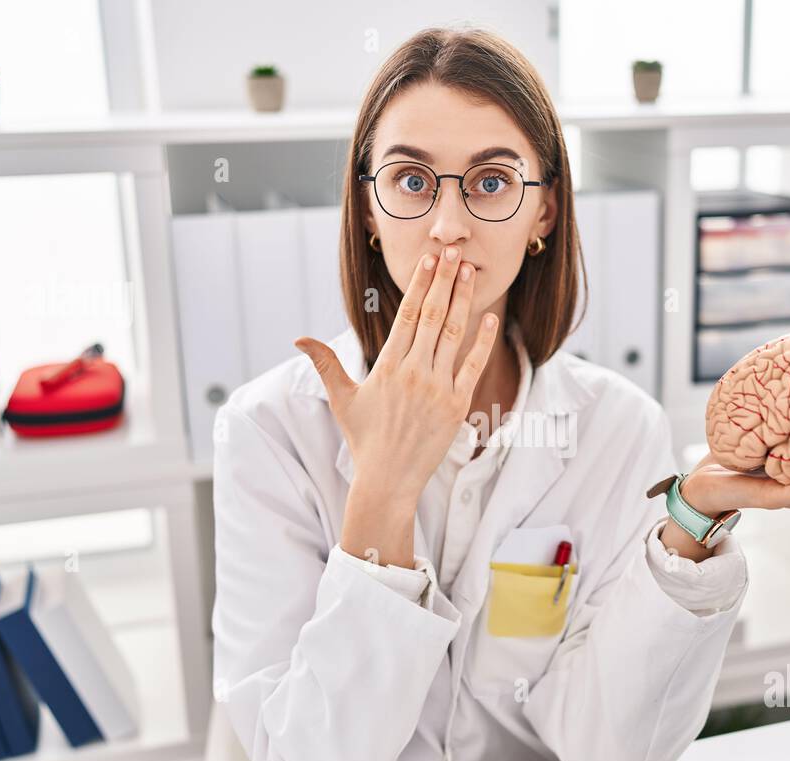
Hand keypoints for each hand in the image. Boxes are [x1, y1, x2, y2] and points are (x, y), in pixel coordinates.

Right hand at [295, 244, 497, 504]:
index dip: (419, 285)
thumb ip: (325, 364)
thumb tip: (298, 339)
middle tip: (454, 252)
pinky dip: (482, 341)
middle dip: (444, 281)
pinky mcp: (456, 405)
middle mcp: (412, 371)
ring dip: (463, 301)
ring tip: (470, 273)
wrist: (387, 479)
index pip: (407, 315)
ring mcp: (436, 387)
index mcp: (387, 365)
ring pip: (452, 334)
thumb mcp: (342, 399)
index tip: (429, 261)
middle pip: (432, 316)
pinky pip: (473, 366)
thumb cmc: (365, 440)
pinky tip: (490, 317)